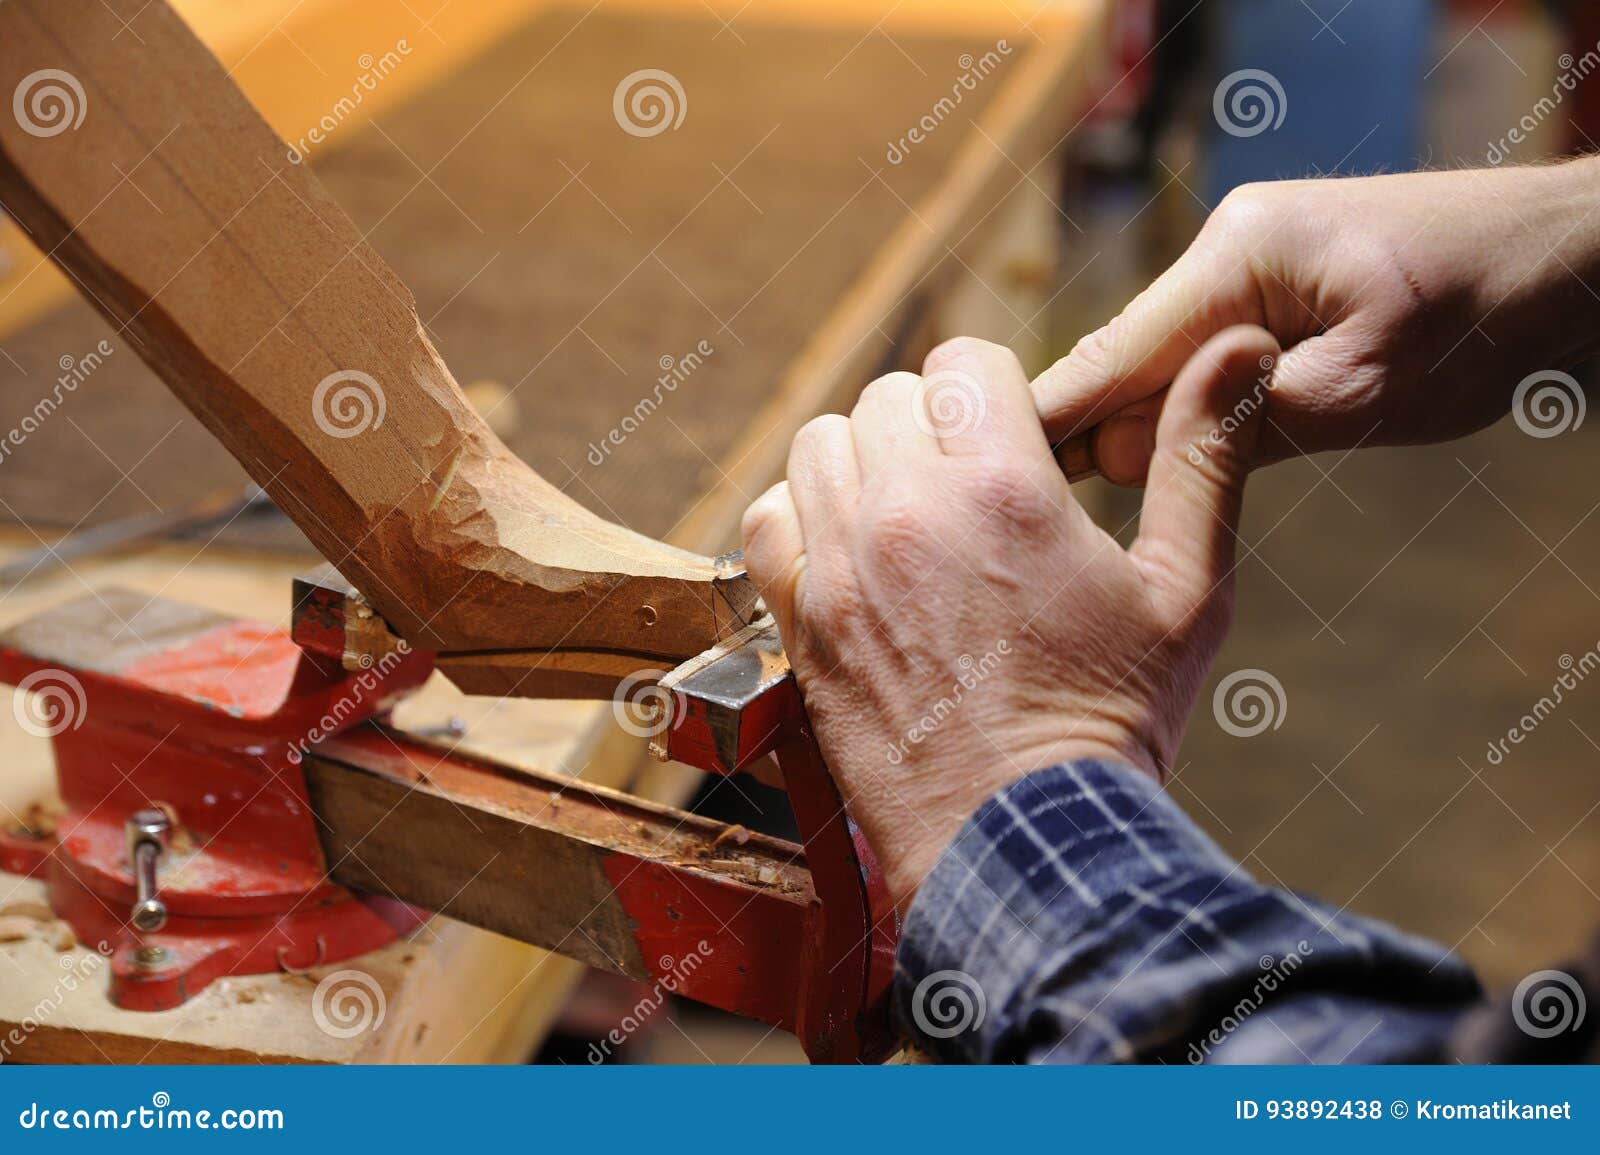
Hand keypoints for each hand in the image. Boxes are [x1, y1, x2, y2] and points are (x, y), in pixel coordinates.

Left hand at [741, 327, 1277, 910]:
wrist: (1020, 839)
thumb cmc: (1109, 722)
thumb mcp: (1188, 589)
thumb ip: (1203, 457)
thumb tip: (1239, 351)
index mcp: (1005, 491)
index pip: (963, 360)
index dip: (991, 387)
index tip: (1008, 433)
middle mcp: (909, 515)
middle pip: (889, 395)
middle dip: (931, 423)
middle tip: (966, 480)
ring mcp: (844, 569)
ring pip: (821, 445)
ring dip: (863, 461)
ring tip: (908, 510)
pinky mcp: (804, 623)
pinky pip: (769, 520)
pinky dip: (801, 518)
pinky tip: (849, 552)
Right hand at [1036, 160, 1599, 484]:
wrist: (1569, 254)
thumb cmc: (1486, 312)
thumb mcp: (1365, 390)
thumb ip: (1241, 426)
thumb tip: (1127, 459)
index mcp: (1238, 257)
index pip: (1113, 350)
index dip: (1045, 418)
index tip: (975, 472)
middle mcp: (1226, 252)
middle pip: (1124, 362)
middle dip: (1090, 438)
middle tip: (1029, 529)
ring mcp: (1247, 270)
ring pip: (1160, 368)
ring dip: (1140, 433)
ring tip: (1082, 514)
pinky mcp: (1271, 296)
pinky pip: (1201, 364)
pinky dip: (1182, 415)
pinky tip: (1159, 467)